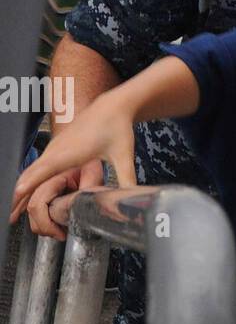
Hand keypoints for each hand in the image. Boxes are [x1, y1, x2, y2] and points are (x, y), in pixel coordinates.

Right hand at [10, 93, 137, 237]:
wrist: (111, 106)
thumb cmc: (117, 126)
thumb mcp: (124, 155)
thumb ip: (128, 178)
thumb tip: (134, 196)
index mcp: (68, 153)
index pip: (40, 173)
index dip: (26, 188)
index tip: (15, 203)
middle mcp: (55, 151)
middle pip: (28, 176)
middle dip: (18, 198)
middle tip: (9, 218)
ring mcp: (53, 149)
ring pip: (30, 172)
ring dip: (22, 191)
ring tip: (13, 212)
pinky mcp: (56, 150)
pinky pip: (37, 168)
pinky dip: (28, 182)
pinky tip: (27, 193)